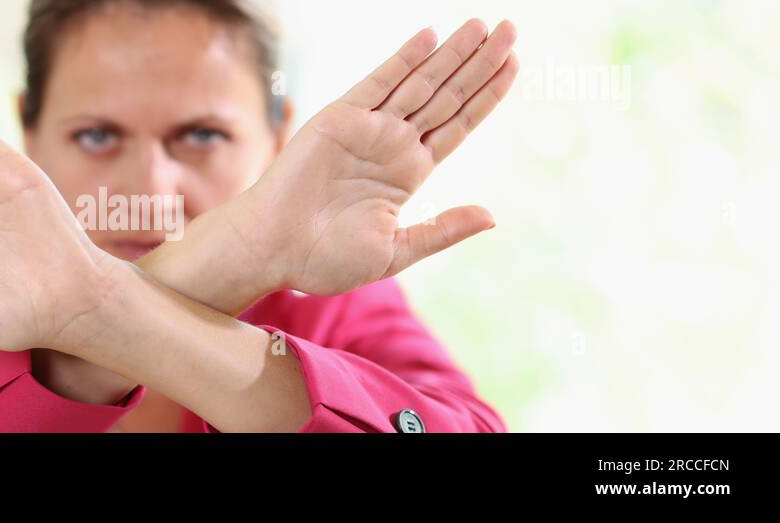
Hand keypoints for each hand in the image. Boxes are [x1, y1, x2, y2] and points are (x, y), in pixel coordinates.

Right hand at [227, 19, 518, 295]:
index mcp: (408, 173)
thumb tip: (491, 216)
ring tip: (483, 26)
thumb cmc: (324, 259)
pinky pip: (377, 83)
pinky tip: (429, 37)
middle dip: (479, 64)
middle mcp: (392, 145)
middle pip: (446, 96)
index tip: (513, 66)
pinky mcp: (339, 119)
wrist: (271, 250)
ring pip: (419, 84)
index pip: (457, 124)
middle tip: (510, 30)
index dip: (486, 96)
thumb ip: (442, 230)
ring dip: (451, 54)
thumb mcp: (396, 250)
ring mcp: (367, 129)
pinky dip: (402, 60)